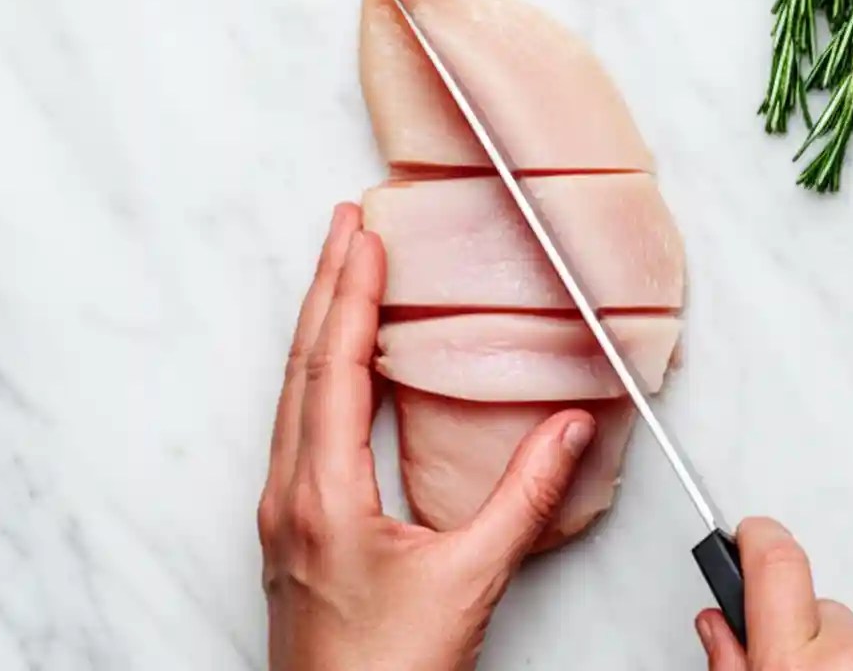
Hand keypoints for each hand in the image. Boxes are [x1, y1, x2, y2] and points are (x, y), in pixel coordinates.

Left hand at [258, 203, 596, 670]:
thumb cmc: (388, 669)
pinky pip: (296, 427)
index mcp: (324, 494)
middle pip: (302, 366)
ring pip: (292, 395)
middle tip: (343, 226)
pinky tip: (339, 373)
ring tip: (339, 277)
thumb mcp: (470, 579)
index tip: (364, 237)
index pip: (335, 368)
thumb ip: (525, 499)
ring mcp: (285, 511)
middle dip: (325, 287)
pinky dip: (317, 376)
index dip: (352, 294)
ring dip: (317, 327)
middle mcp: (291, 493)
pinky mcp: (294, 530)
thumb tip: (568, 431)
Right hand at [695, 518, 852, 670]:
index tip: (751, 533)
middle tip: (792, 668)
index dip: (760, 538)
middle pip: (824, 610)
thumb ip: (731, 662)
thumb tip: (719, 625)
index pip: (776, 563)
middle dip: (806, 631)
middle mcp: (848, 660)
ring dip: (843, 661)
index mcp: (791, 663)